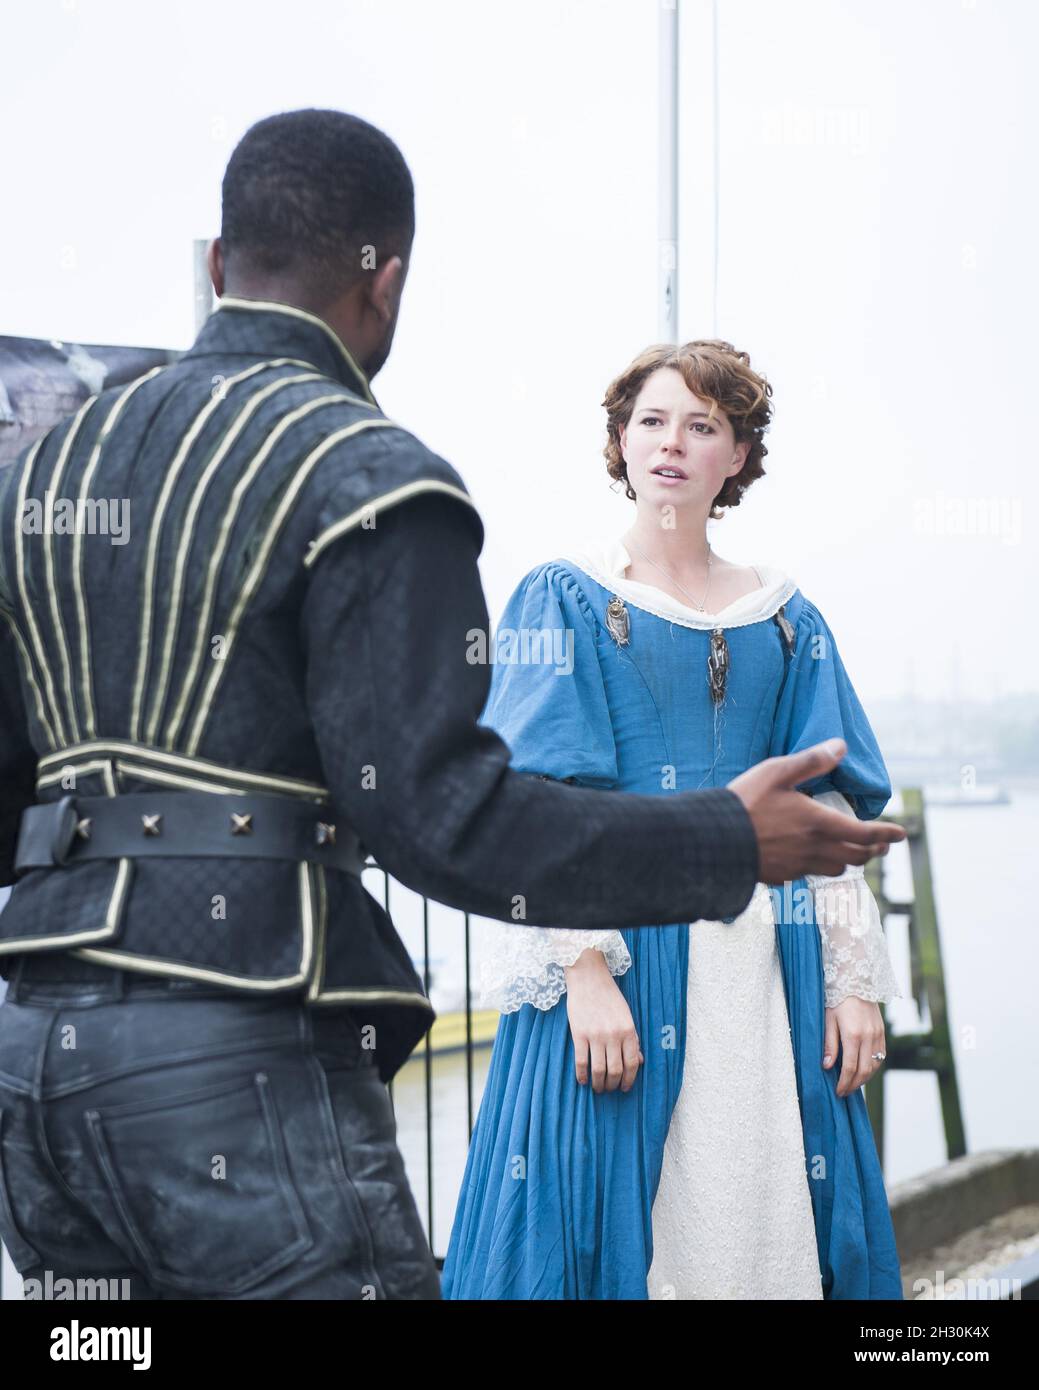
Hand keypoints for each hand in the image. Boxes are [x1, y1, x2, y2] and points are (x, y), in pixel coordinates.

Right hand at [564, 949, 642, 1093]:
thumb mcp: (626, 1016)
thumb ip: (633, 1039)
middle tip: (609, 1089)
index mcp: (628, 1030)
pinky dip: (582, 1075)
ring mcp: (595, 1035)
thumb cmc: (609, 997)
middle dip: (613, 1085)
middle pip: (615, 1070)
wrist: (589, 978)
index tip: (625, 1088)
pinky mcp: (579, 1034)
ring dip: (599, 1084)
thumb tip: (639, 1061)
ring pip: (598, 1070)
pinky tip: (582, 1081)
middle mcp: (613, 1035)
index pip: (632, 1064)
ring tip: (597, 1088)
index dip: (629, 1080)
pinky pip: (581, 1061)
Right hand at [727, 738, 906, 883]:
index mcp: (820, 823)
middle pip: (857, 856)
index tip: (901, 833)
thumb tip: (840, 747)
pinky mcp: (782, 876)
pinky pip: (811, 874)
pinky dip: (822, 867)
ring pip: (837, 869)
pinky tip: (813, 859)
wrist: (714, 840)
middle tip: (881, 844)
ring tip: (852, 852)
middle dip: (873, 850)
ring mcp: (799, 866)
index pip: (865, 833)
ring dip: (850, 861)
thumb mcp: (778, 771)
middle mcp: (815, 849)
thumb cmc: (746, 802)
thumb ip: (812, 761)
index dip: (887, 834)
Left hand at [822, 997, 885, 1096]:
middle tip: (844, 1092)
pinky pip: (881, 1056)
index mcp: (853, 1035)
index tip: (838, 1091)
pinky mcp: (882, 1032)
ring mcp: (878, 1035)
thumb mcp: (828, 1020)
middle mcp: (869, 1037)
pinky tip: (863, 1070)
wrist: (856, 981)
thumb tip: (827, 1066)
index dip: (844, 1083)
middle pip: (864, 1070)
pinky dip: (873, 1067)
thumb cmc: (837, 999)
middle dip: (854, 1085)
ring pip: (875, 1065)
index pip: (850, 1068)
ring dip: (865, 1078)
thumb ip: (829, 1044)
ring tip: (852, 1084)